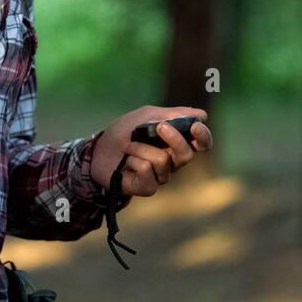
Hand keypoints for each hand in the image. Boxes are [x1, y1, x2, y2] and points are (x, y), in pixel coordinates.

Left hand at [91, 106, 212, 196]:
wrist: (98, 149)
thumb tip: (203, 115)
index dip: (203, 136)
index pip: (200, 144)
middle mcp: (172, 161)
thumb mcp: (146, 115)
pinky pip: (148, 173)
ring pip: (162, 161)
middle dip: (174, 139)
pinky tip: (126, 162)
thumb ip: (173, 114)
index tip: (195, 126)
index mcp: (176, 142)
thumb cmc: (123, 132)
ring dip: (141, 148)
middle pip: (186, 154)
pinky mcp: (147, 187)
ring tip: (128, 146)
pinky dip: (134, 162)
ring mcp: (160, 175)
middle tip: (159, 128)